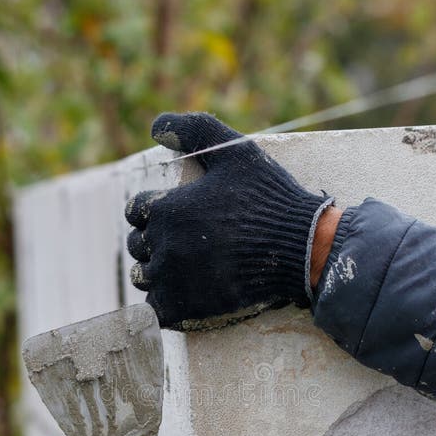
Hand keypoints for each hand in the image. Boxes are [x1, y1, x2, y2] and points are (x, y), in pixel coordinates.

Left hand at [125, 112, 333, 329]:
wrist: (300, 247)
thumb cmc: (269, 199)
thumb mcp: (234, 152)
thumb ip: (193, 131)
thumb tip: (155, 125)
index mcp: (166, 208)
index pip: (135, 211)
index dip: (152, 212)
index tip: (177, 217)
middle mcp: (162, 244)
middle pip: (138, 246)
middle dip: (153, 242)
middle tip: (184, 244)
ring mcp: (172, 279)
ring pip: (144, 278)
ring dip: (156, 273)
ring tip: (183, 270)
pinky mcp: (185, 307)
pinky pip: (156, 310)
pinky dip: (164, 305)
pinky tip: (184, 296)